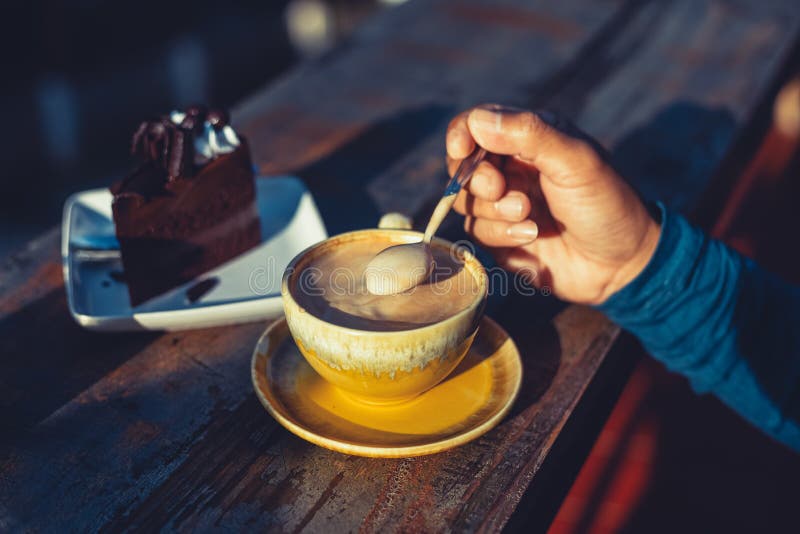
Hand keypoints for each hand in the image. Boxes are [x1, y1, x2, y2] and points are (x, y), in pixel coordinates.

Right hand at [446, 105, 660, 304]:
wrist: (622, 263)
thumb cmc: (607, 203)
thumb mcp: (575, 161)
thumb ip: (529, 135)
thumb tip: (477, 122)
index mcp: (528, 139)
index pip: (475, 125)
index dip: (461, 135)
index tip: (461, 150)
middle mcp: (511, 169)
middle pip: (462, 166)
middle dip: (476, 179)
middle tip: (500, 189)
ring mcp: (503, 206)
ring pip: (465, 202)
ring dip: (493, 210)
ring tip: (530, 216)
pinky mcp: (501, 239)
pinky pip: (477, 233)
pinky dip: (501, 234)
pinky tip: (532, 236)